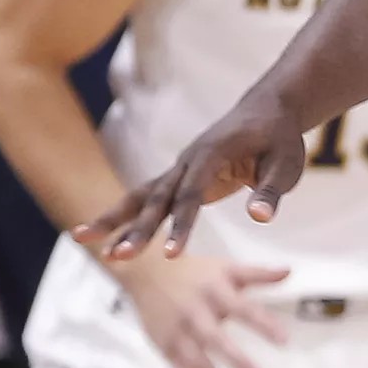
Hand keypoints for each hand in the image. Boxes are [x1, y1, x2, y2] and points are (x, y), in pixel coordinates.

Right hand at [76, 92, 311, 260]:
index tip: (171, 255)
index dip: (180, 226)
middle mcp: (188, 160)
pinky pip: (150, 198)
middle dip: (136, 229)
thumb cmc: (280, 138)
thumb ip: (270, 191)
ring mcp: (180, 167)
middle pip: (156, 198)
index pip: (191, 196)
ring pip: (142, 195)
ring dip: (115, 219)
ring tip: (81, 239)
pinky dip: (128, 215)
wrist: (269, 110)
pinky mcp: (180, 177)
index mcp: (212, 156)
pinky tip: (109, 235)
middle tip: (116, 258)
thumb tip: (260, 217)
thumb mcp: (286, 164)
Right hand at [106, 251, 290, 367]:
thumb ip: (258, 273)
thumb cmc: (194, 271)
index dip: (263, 323)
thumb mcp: (226, 267)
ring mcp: (177, 333)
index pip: (243, 308)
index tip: (285, 341)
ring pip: (195, 364)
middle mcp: (194, 313)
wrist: (144, 270)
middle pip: (214, 339)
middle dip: (235, 360)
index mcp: (214, 292)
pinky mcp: (165, 347)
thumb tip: (290, 271)